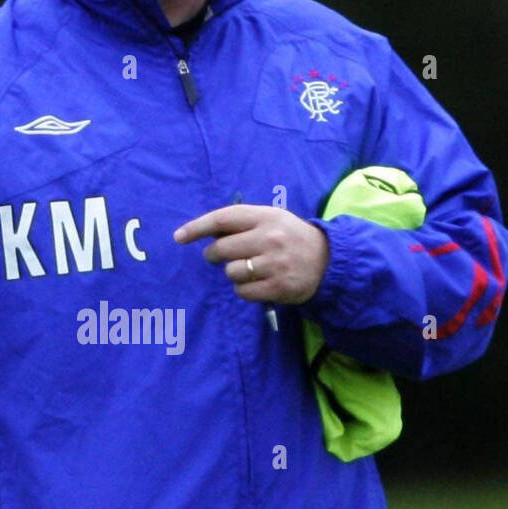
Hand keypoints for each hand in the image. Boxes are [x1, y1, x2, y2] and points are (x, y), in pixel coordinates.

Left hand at [173, 204, 329, 305]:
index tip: (179, 237)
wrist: (328, 261)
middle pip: (221, 249)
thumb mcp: (271, 219)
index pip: (223, 219)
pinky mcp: (278, 287)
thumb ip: (242, 223)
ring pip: (231, 272)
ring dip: (233, 273)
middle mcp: (269, 238)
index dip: (197, 227)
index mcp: (265, 216)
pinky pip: (243, 291)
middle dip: (213, 255)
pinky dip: (244, 289)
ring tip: (248, 269)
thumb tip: (207, 234)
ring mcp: (274, 264)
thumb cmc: (290, 237)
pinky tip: (256, 283)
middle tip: (217, 257)